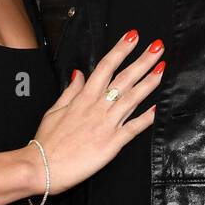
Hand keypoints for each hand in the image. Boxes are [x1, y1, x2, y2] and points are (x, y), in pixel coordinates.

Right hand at [28, 29, 163, 194]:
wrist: (41, 167)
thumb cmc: (46, 142)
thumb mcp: (54, 110)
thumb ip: (70, 91)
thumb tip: (80, 73)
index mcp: (83, 98)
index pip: (105, 67)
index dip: (120, 50)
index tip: (133, 36)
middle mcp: (97, 107)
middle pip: (124, 78)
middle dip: (142, 61)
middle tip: (158, 47)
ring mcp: (106, 125)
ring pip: (132, 98)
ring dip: (149, 82)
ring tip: (162, 68)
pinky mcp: (112, 144)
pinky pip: (133, 128)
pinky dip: (147, 118)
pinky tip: (158, 108)